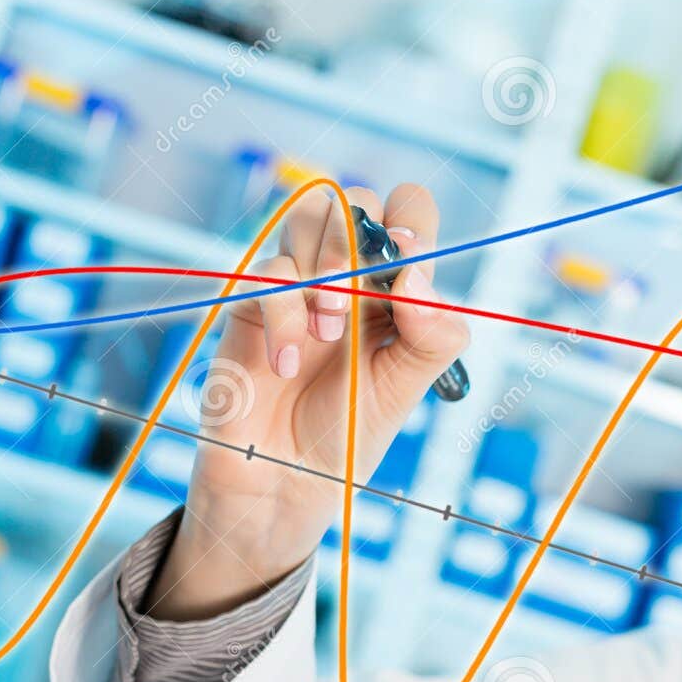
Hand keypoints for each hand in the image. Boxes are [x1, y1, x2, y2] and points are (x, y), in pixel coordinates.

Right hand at [146, 183, 469, 619]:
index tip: (408, 259)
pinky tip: (288, 364)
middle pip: (350, 201)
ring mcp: (295, 285)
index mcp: (393, 286)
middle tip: (361, 303)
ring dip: (322, 274)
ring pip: (303, 219)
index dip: (411, 220)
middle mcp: (345, 275)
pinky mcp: (249, 304)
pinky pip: (265, 274)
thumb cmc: (349, 432)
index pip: (408, 211)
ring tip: (327, 337)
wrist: (285, 481)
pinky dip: (282, 316)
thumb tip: (417, 275)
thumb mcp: (408, 386)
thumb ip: (432, 334)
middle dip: (356, 242)